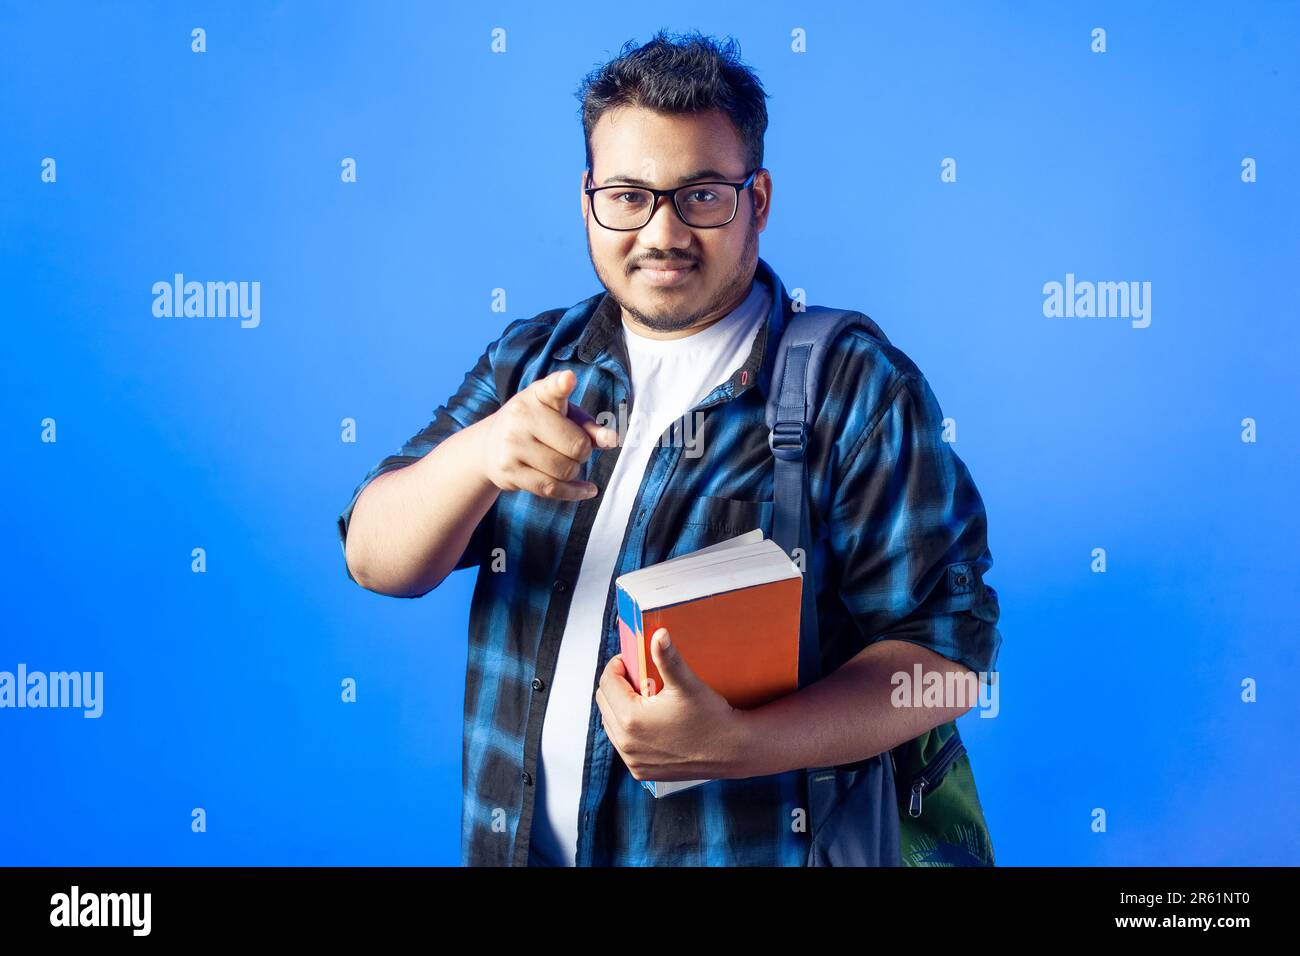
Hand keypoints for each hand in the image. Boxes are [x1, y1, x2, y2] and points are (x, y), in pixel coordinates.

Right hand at [479, 369, 618, 499]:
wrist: (490, 446)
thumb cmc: (538, 426)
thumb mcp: (562, 416)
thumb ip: (588, 426)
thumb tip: (611, 440)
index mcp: (538, 395)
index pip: (552, 388)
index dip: (561, 385)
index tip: (568, 379)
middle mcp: (521, 415)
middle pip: (576, 446)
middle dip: (583, 452)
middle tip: (573, 449)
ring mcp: (512, 444)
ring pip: (565, 470)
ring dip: (574, 471)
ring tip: (564, 462)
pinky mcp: (509, 471)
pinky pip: (551, 489)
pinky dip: (574, 492)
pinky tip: (588, 489)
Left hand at [594, 627, 754, 780]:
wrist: (733, 750)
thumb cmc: (712, 717)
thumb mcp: (687, 684)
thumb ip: (668, 658)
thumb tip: (658, 635)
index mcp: (631, 719)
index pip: (608, 682)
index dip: (618, 666)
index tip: (631, 661)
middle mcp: (626, 743)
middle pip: (604, 702)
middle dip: (618, 686)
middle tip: (639, 677)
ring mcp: (632, 760)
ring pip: (611, 723)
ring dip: (621, 707)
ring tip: (645, 697)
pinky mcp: (640, 771)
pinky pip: (622, 743)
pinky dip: (628, 729)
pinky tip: (649, 719)